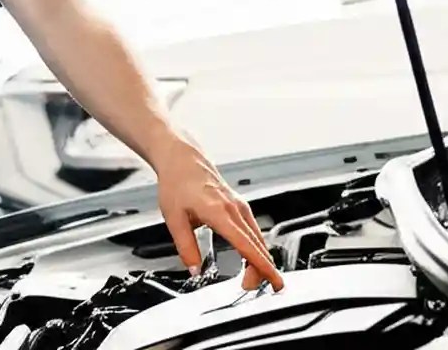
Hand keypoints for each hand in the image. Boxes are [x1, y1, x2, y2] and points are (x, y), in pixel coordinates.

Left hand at [153, 135, 284, 291]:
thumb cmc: (177, 183)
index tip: (274, 282)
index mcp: (220, 213)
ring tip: (250, 278)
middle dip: (261, 270)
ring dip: (259, 260)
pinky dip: (256, 247)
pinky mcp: (240, 205)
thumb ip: (185, 246)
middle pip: (258, 246)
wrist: (182, 159)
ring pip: (258, 239)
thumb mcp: (173, 218)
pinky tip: (252, 257)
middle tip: (250, 288)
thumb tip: (193, 270)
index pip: (247, 246)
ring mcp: (240, 206)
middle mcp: (235, 209)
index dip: (262, 267)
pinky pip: (254, 230)